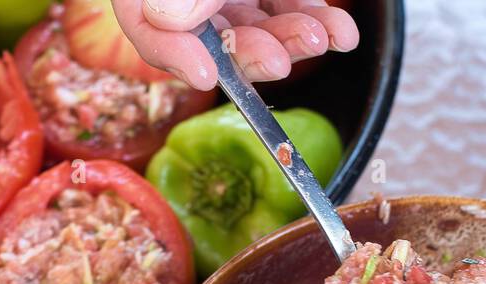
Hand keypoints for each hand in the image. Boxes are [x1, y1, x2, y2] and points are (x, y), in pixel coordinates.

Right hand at [111, 0, 358, 90]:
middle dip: (252, 53)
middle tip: (282, 59)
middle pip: (209, 37)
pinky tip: (338, 28)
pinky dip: (309, 16)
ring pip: (253, 25)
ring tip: (329, 37)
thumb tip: (166, 19)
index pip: (147, 27)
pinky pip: (280, 3)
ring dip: (293, 38)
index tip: (205, 75)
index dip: (175, 55)